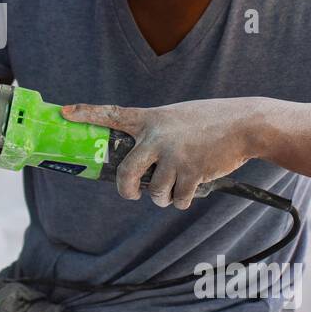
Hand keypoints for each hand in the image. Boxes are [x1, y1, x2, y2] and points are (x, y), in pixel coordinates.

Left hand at [60, 98, 264, 208]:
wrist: (245, 124)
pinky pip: (178, 199)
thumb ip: (156, 134)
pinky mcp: (191, 173)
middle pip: (126, 174)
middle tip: (131, 193)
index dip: (86, 113)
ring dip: (164, 196)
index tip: (64, 112)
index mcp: (151, 119)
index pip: (112, 114)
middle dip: (126, 190)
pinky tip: (194, 185)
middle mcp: (156, 137)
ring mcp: (174, 156)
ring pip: (155, 193)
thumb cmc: (211, 121)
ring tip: (176, 184)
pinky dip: (184, 199)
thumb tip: (143, 163)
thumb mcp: (177, 118)